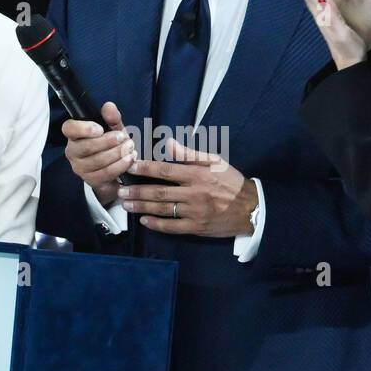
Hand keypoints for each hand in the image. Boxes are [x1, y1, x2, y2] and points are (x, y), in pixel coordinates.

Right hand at [61, 101, 134, 206]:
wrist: (116, 169)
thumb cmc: (111, 145)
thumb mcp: (114, 129)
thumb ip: (112, 118)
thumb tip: (109, 106)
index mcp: (75, 135)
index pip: (69, 129)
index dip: (83, 128)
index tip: (100, 128)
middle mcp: (73, 152)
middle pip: (85, 147)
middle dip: (108, 142)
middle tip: (123, 137)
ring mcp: (80, 168)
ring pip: (97, 161)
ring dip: (117, 153)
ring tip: (130, 148)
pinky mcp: (91, 181)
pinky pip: (105, 174)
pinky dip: (120, 166)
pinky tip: (129, 159)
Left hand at [120, 140, 256, 237]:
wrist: (250, 208)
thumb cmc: (231, 181)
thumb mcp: (215, 161)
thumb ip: (190, 153)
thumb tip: (168, 143)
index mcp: (198, 174)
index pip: (166, 170)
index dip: (145, 168)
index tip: (130, 165)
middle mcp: (195, 193)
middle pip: (160, 192)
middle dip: (137, 191)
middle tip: (120, 190)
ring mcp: (195, 212)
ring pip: (163, 209)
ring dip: (142, 206)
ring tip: (126, 204)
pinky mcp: (197, 227)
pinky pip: (173, 227)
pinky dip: (157, 224)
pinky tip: (144, 220)